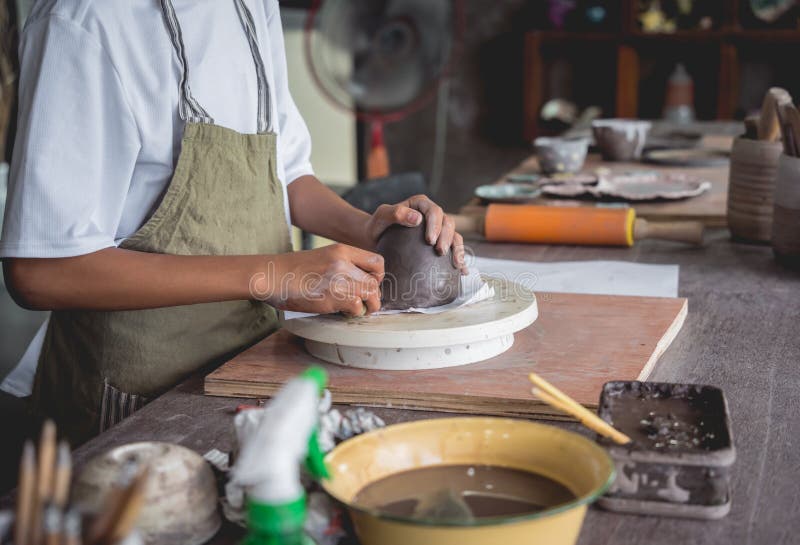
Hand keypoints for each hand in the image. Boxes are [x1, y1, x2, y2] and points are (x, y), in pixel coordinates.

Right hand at [253, 244, 383, 315]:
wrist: (272, 275)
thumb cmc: (293, 270)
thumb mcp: (322, 257)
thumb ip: (342, 265)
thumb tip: (360, 283)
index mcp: (342, 250)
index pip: (377, 262)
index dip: (378, 276)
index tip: (369, 284)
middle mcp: (343, 262)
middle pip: (375, 282)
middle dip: (373, 296)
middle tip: (365, 302)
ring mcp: (339, 279)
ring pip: (370, 295)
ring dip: (367, 306)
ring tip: (357, 309)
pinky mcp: (332, 296)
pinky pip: (356, 307)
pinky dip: (353, 313)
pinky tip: (343, 312)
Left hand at [364, 194, 467, 273]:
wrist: (375, 239)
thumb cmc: (377, 225)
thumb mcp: (382, 216)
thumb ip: (396, 213)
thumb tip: (417, 219)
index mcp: (421, 204)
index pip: (434, 211)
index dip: (435, 225)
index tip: (430, 241)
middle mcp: (432, 216)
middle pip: (448, 223)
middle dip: (448, 238)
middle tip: (440, 252)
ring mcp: (437, 230)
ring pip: (454, 236)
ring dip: (458, 249)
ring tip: (455, 264)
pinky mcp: (438, 244)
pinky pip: (453, 249)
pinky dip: (459, 260)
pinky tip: (462, 272)